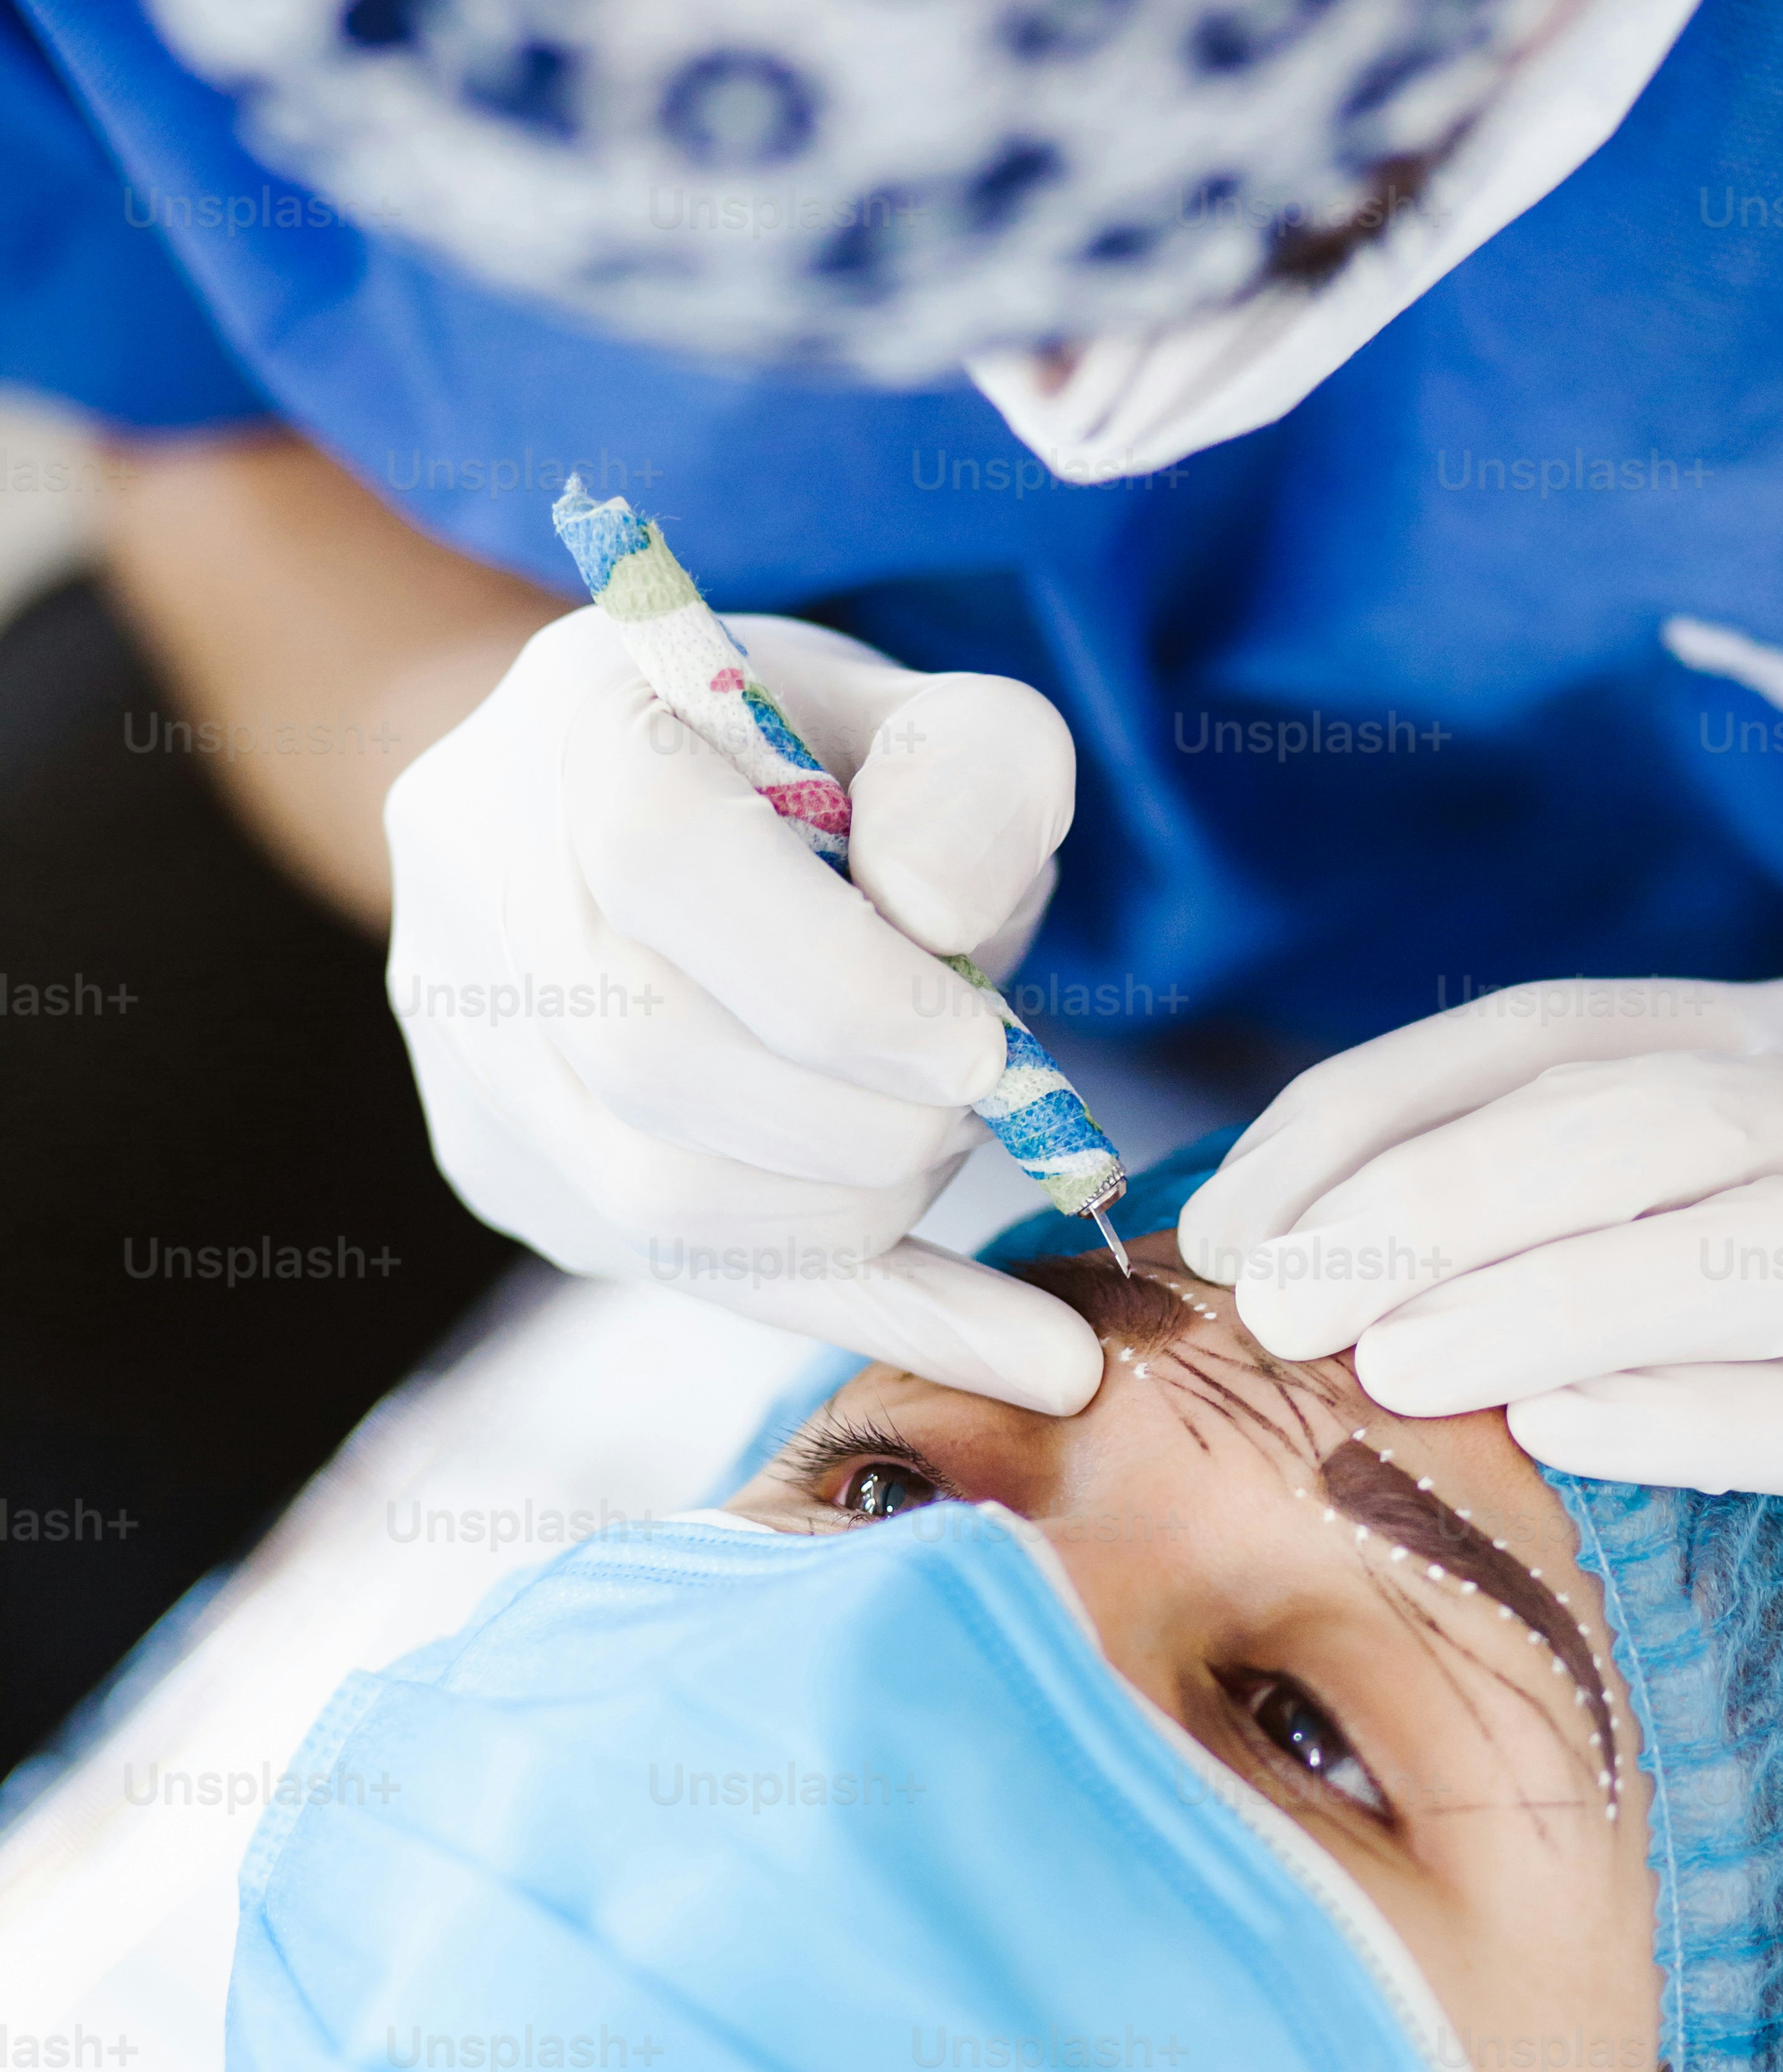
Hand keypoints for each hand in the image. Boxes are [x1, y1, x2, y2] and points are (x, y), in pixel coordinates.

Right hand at [386, 606, 1102, 1410]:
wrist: (668, 809)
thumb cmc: (825, 765)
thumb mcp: (940, 718)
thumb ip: (974, 775)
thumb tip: (934, 916)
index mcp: (575, 721)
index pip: (665, 862)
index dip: (843, 985)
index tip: (985, 1051)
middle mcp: (475, 878)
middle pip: (650, 1054)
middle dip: (863, 1116)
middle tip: (987, 1102)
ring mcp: (464, 1040)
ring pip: (651, 1193)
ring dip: (855, 1206)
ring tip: (949, 1148)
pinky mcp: (505, 1164)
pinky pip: (688, 1274)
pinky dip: (875, 1312)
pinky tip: (1029, 1353)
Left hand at [1180, 964, 1782, 1620]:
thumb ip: (1619, 1184)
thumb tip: (1347, 1248)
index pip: (1544, 1037)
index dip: (1370, 1115)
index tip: (1231, 1216)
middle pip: (1630, 1118)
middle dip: (1425, 1202)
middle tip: (1274, 1298)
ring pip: (1733, 1246)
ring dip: (1534, 1295)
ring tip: (1376, 1362)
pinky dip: (1690, 1408)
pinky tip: (1559, 1426)